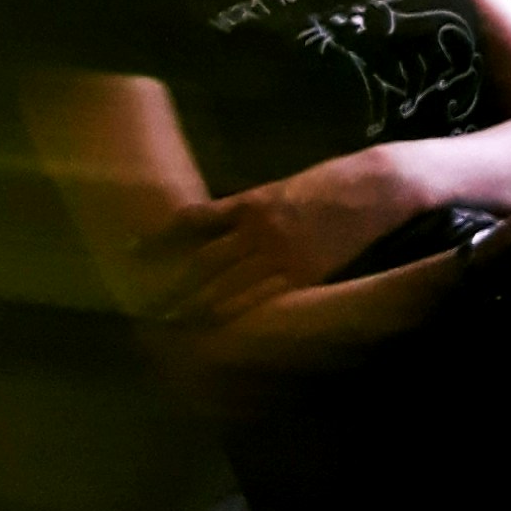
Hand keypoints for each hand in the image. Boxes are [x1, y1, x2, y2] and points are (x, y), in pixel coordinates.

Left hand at [136, 155, 419, 324]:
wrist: (376, 186)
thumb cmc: (333, 184)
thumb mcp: (284, 187)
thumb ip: (251, 208)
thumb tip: (220, 225)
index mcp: (250, 202)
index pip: (193, 222)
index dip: (162, 239)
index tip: (133, 252)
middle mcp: (257, 228)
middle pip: (203, 261)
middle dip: (173, 285)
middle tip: (144, 305)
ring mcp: (279, 253)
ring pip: (228, 285)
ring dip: (198, 305)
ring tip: (173, 324)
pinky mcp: (304, 274)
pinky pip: (264, 299)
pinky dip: (239, 314)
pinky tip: (220, 327)